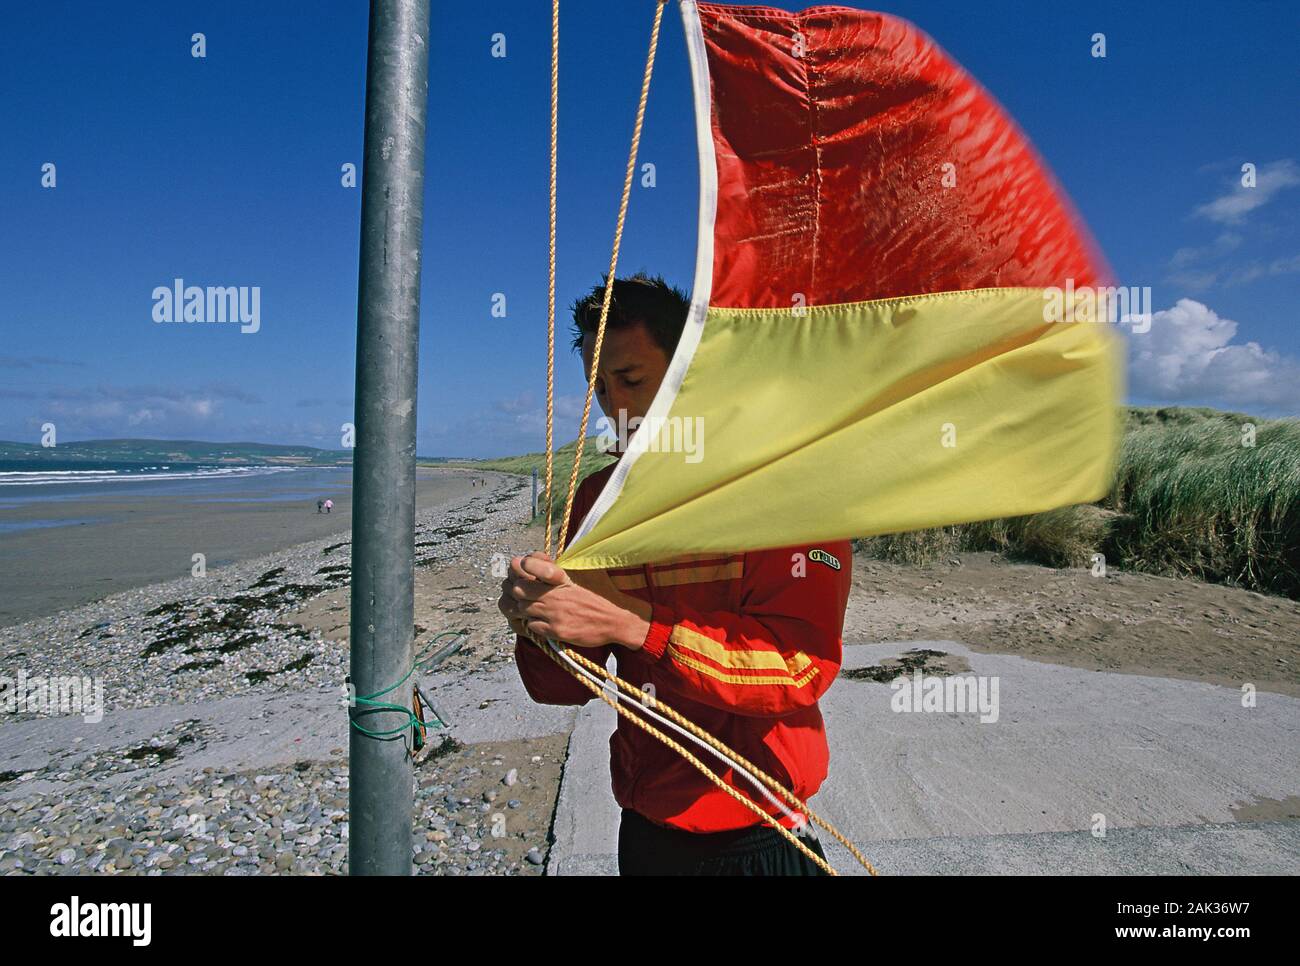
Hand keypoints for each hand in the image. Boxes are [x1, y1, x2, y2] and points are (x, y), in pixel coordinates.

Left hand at [498, 552, 649, 649]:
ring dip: (521, 607)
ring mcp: (554, 613)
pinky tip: (539, 620)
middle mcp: (556, 593)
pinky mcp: (556, 631)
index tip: (518, 567)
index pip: (529, 565)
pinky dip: (531, 623)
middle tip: (516, 590)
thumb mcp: (585, 570)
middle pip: (518, 589)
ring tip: (526, 606)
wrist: (617, 620)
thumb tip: (543, 556)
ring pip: (521, 608)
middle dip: (513, 589)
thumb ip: (564, 564)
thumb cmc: (600, 594)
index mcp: (562, 576)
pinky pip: (531, 626)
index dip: (518, 566)